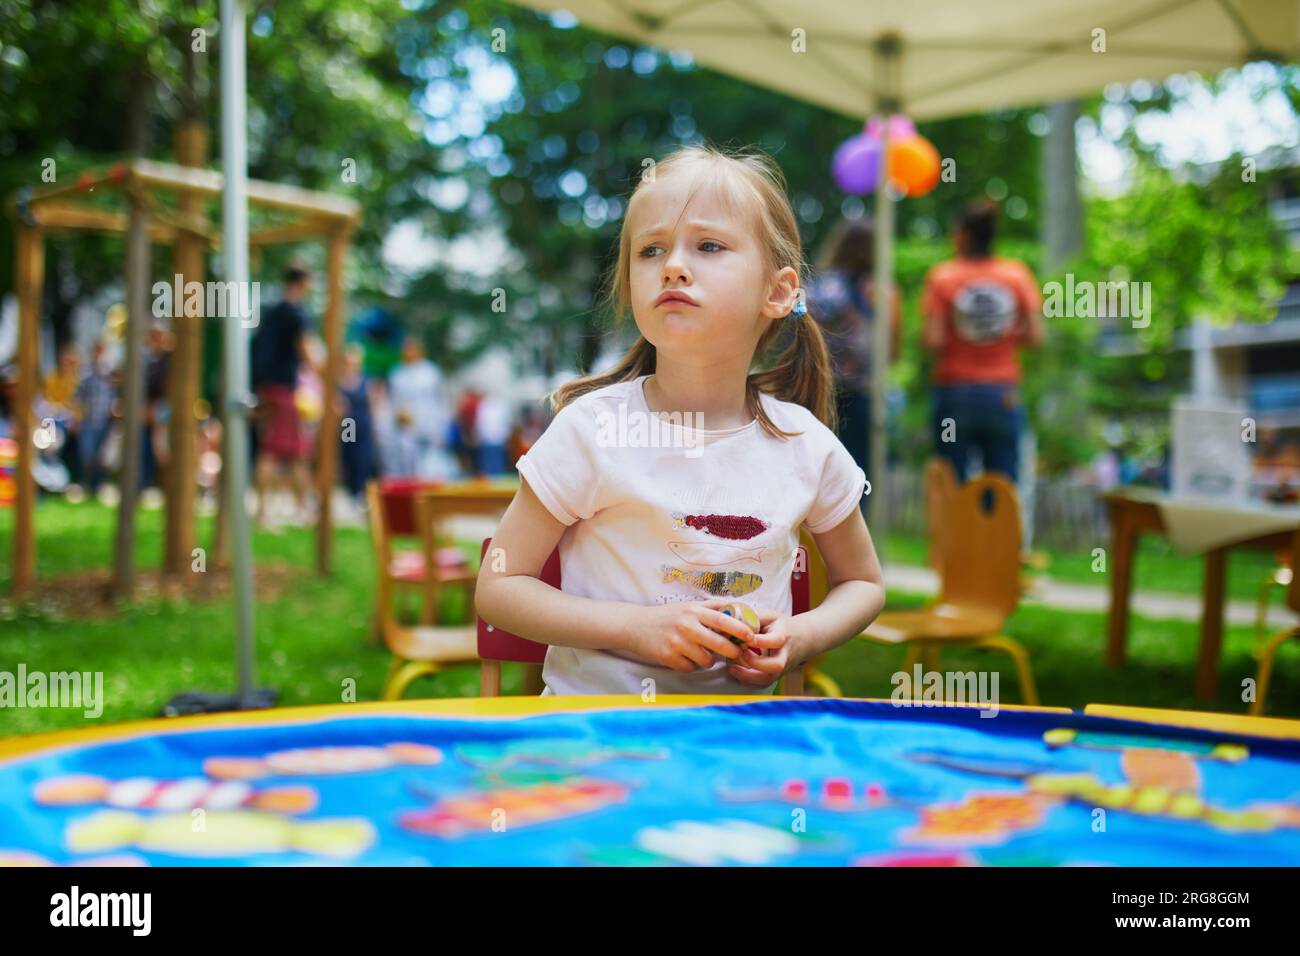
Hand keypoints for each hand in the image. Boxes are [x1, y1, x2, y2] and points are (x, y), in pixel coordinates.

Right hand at [623, 599, 755, 672]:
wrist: (635, 626)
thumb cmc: (667, 616)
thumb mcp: (688, 606)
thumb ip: (712, 608)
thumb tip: (739, 607)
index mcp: (693, 611)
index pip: (723, 620)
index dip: (740, 630)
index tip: (751, 637)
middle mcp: (686, 626)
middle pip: (720, 644)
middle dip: (732, 652)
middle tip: (736, 653)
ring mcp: (677, 643)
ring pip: (707, 660)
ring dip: (708, 660)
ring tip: (701, 653)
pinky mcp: (668, 658)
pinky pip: (690, 668)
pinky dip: (691, 665)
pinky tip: (684, 657)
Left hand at [727, 610, 804, 687]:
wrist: (803, 638)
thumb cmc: (781, 626)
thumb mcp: (770, 616)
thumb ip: (754, 617)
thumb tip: (733, 619)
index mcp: (784, 636)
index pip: (775, 641)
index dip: (760, 641)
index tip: (745, 638)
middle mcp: (785, 655)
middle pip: (776, 665)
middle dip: (756, 663)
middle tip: (741, 653)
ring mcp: (782, 668)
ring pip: (769, 678)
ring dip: (749, 676)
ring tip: (732, 668)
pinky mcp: (777, 675)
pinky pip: (764, 682)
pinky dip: (749, 680)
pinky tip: (736, 672)